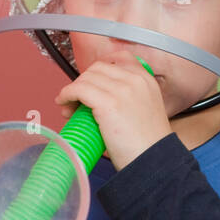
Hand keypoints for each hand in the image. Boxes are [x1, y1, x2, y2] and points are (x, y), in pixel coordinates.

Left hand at [55, 52, 172, 169]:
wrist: (154, 161)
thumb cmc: (148, 145)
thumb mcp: (146, 111)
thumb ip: (131, 99)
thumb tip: (102, 101)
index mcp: (146, 80)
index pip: (120, 58)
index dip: (100, 68)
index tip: (91, 79)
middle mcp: (135, 80)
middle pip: (98, 68)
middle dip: (84, 81)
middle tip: (77, 99)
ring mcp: (121, 90)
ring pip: (86, 79)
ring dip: (73, 90)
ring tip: (69, 107)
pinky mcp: (107, 103)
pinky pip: (78, 90)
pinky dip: (67, 95)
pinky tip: (64, 104)